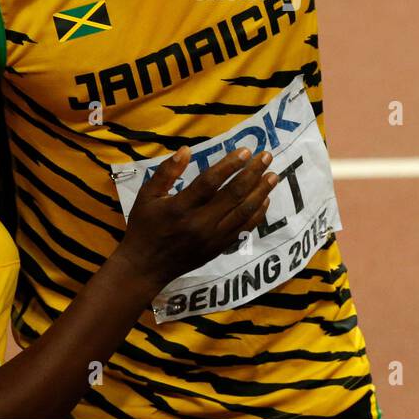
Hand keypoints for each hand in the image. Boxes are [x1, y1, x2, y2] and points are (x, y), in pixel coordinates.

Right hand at [114, 147, 275, 290]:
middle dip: (252, 174)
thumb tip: (186, 150)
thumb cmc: (144, 227)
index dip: (229, 165)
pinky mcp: (218, 248)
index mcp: (179, 208)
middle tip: (267, 157)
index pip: (209, 182)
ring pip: (243, 212)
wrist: (146, 267)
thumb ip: (166, 172)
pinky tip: (265, 200)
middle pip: (233, 196)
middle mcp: (199, 223)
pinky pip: (243, 229)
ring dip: (260, 192)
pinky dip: (257, 214)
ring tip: (273, 175)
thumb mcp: (146, 196)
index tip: (246, 151)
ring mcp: (211, 238)